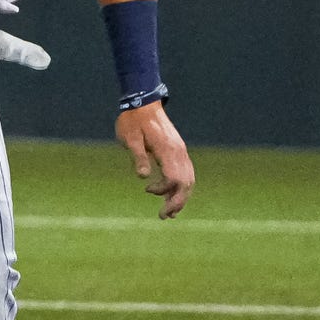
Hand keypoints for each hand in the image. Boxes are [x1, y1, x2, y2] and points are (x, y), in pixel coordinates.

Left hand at [117, 99, 192, 217]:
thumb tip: (143, 177)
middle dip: (177, 202)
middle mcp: (179, 152)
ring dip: (181, 197)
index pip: (174, 178)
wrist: (143, 103)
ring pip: (189, 179)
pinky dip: (182, 187)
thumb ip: (138, 157)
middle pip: (186, 183)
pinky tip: (173, 196)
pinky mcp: (178, 150)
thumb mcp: (130, 138)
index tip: (147, 190)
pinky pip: (186, 173)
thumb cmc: (133, 121)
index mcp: (167, 149)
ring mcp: (181, 151)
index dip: (163, 190)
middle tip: (164, 216)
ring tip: (171, 213)